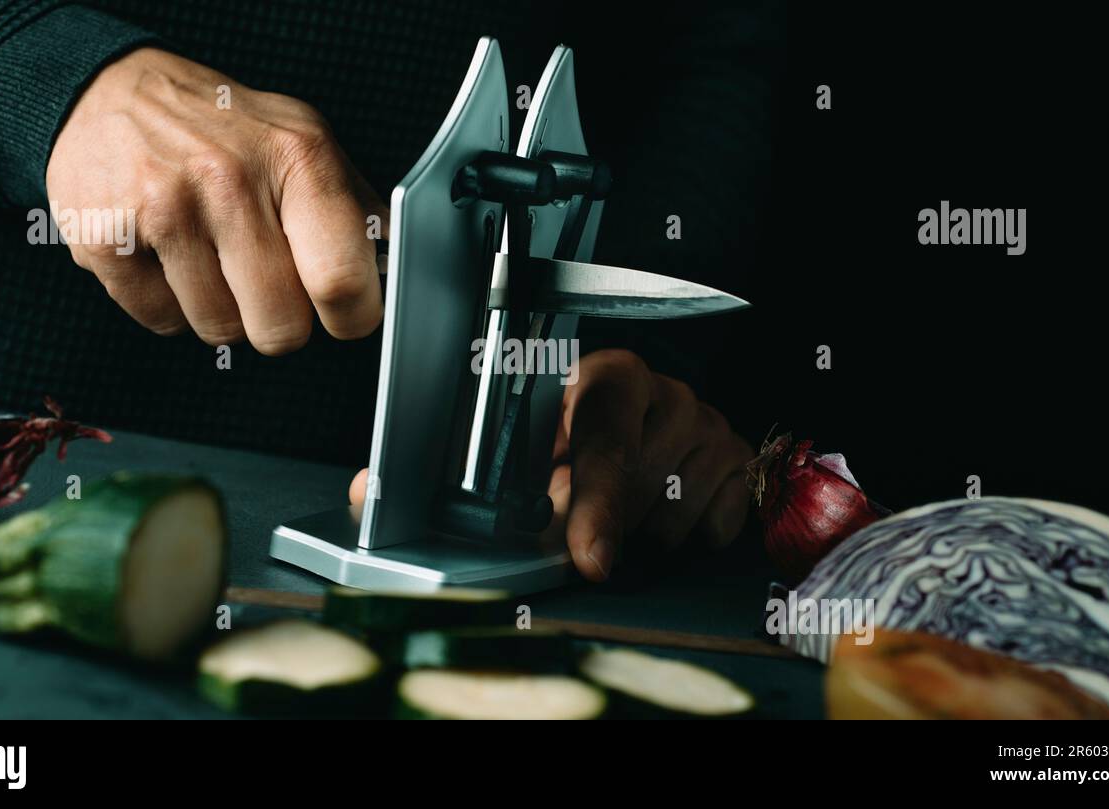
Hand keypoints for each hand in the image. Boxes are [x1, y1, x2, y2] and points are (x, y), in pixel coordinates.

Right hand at [46, 47, 386, 352]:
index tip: (343, 313)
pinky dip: (168, 304)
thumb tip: (389, 273)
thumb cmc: (220, 128)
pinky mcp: (107, 238)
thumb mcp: (302, 141)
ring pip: (221, 331)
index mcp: (297, 157)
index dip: (350, 316)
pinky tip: (168, 258)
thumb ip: (354, 207)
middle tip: (267, 286)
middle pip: (281, 326)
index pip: (342, 280)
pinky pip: (161, 321)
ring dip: (222, 311)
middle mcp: (231, 179)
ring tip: (212, 258)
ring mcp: (165, 208)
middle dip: (280, 322)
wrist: (110, 92)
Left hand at [348, 350, 753, 581]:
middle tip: (583, 522)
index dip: (593, 505)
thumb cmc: (562, 432)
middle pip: (641, 490)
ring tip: (616, 507)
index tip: (588, 560)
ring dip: (640, 533)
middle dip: (607, 523)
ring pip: (676, 517)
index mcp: (604, 376)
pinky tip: (658, 509)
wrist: (633, 416)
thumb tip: (370, 494)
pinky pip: (716, 526)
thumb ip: (443, 468)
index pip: (605, 441)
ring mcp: (708, 422)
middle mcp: (664, 391)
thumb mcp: (510, 440)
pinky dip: (686, 535)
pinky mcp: (738, 457)